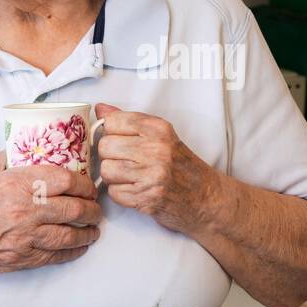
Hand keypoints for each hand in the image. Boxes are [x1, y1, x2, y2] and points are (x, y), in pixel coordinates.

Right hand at [0, 152, 101, 274]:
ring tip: (94, 229)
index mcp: (18, 183)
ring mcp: (25, 238)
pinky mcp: (19, 260)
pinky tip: (79, 248)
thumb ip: (8, 163)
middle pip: (75, 209)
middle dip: (92, 209)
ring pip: (70, 236)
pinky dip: (72, 252)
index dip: (85, 184)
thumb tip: (25, 150)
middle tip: (96, 208)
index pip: (68, 180)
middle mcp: (26, 210)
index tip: (89, 186)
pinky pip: (55, 257)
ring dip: (88, 232)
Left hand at [95, 103, 225, 235]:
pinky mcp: (147, 198)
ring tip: (130, 177)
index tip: (120, 140)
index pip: (113, 122)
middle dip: (110, 156)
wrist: (205, 197)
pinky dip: (121, 194)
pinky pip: (114, 193)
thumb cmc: (181, 166)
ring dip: (114, 177)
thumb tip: (100, 108)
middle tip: (125, 161)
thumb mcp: (161, 136)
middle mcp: (156, 149)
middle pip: (105, 146)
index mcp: (159, 129)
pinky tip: (136, 190)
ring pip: (106, 170)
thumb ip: (130, 121)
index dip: (110, 133)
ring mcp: (152, 175)